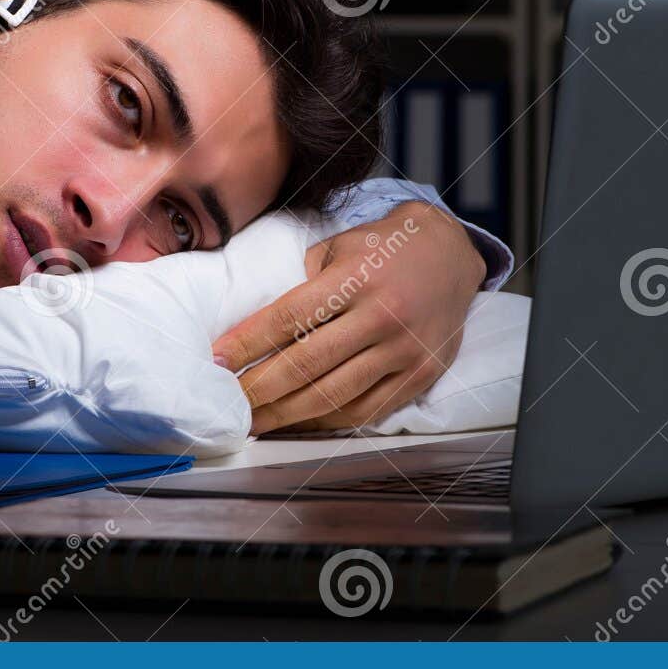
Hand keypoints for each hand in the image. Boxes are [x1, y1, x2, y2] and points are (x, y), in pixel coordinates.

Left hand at [212, 202, 484, 434]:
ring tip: (254, 421)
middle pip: (307, 363)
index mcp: (356, 278)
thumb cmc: (384, 247)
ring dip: (287, 415)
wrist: (451, 254)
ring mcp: (404, 351)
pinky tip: (298, 422)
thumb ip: (306, 283)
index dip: (248, 343)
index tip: (216, 361)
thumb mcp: (342, 246)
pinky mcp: (420, 376)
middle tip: (226, 402)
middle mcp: (382, 316)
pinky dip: (327, 421)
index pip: (289, 317)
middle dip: (259, 388)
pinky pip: (366, 410)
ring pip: (335, 395)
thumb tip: (259, 328)